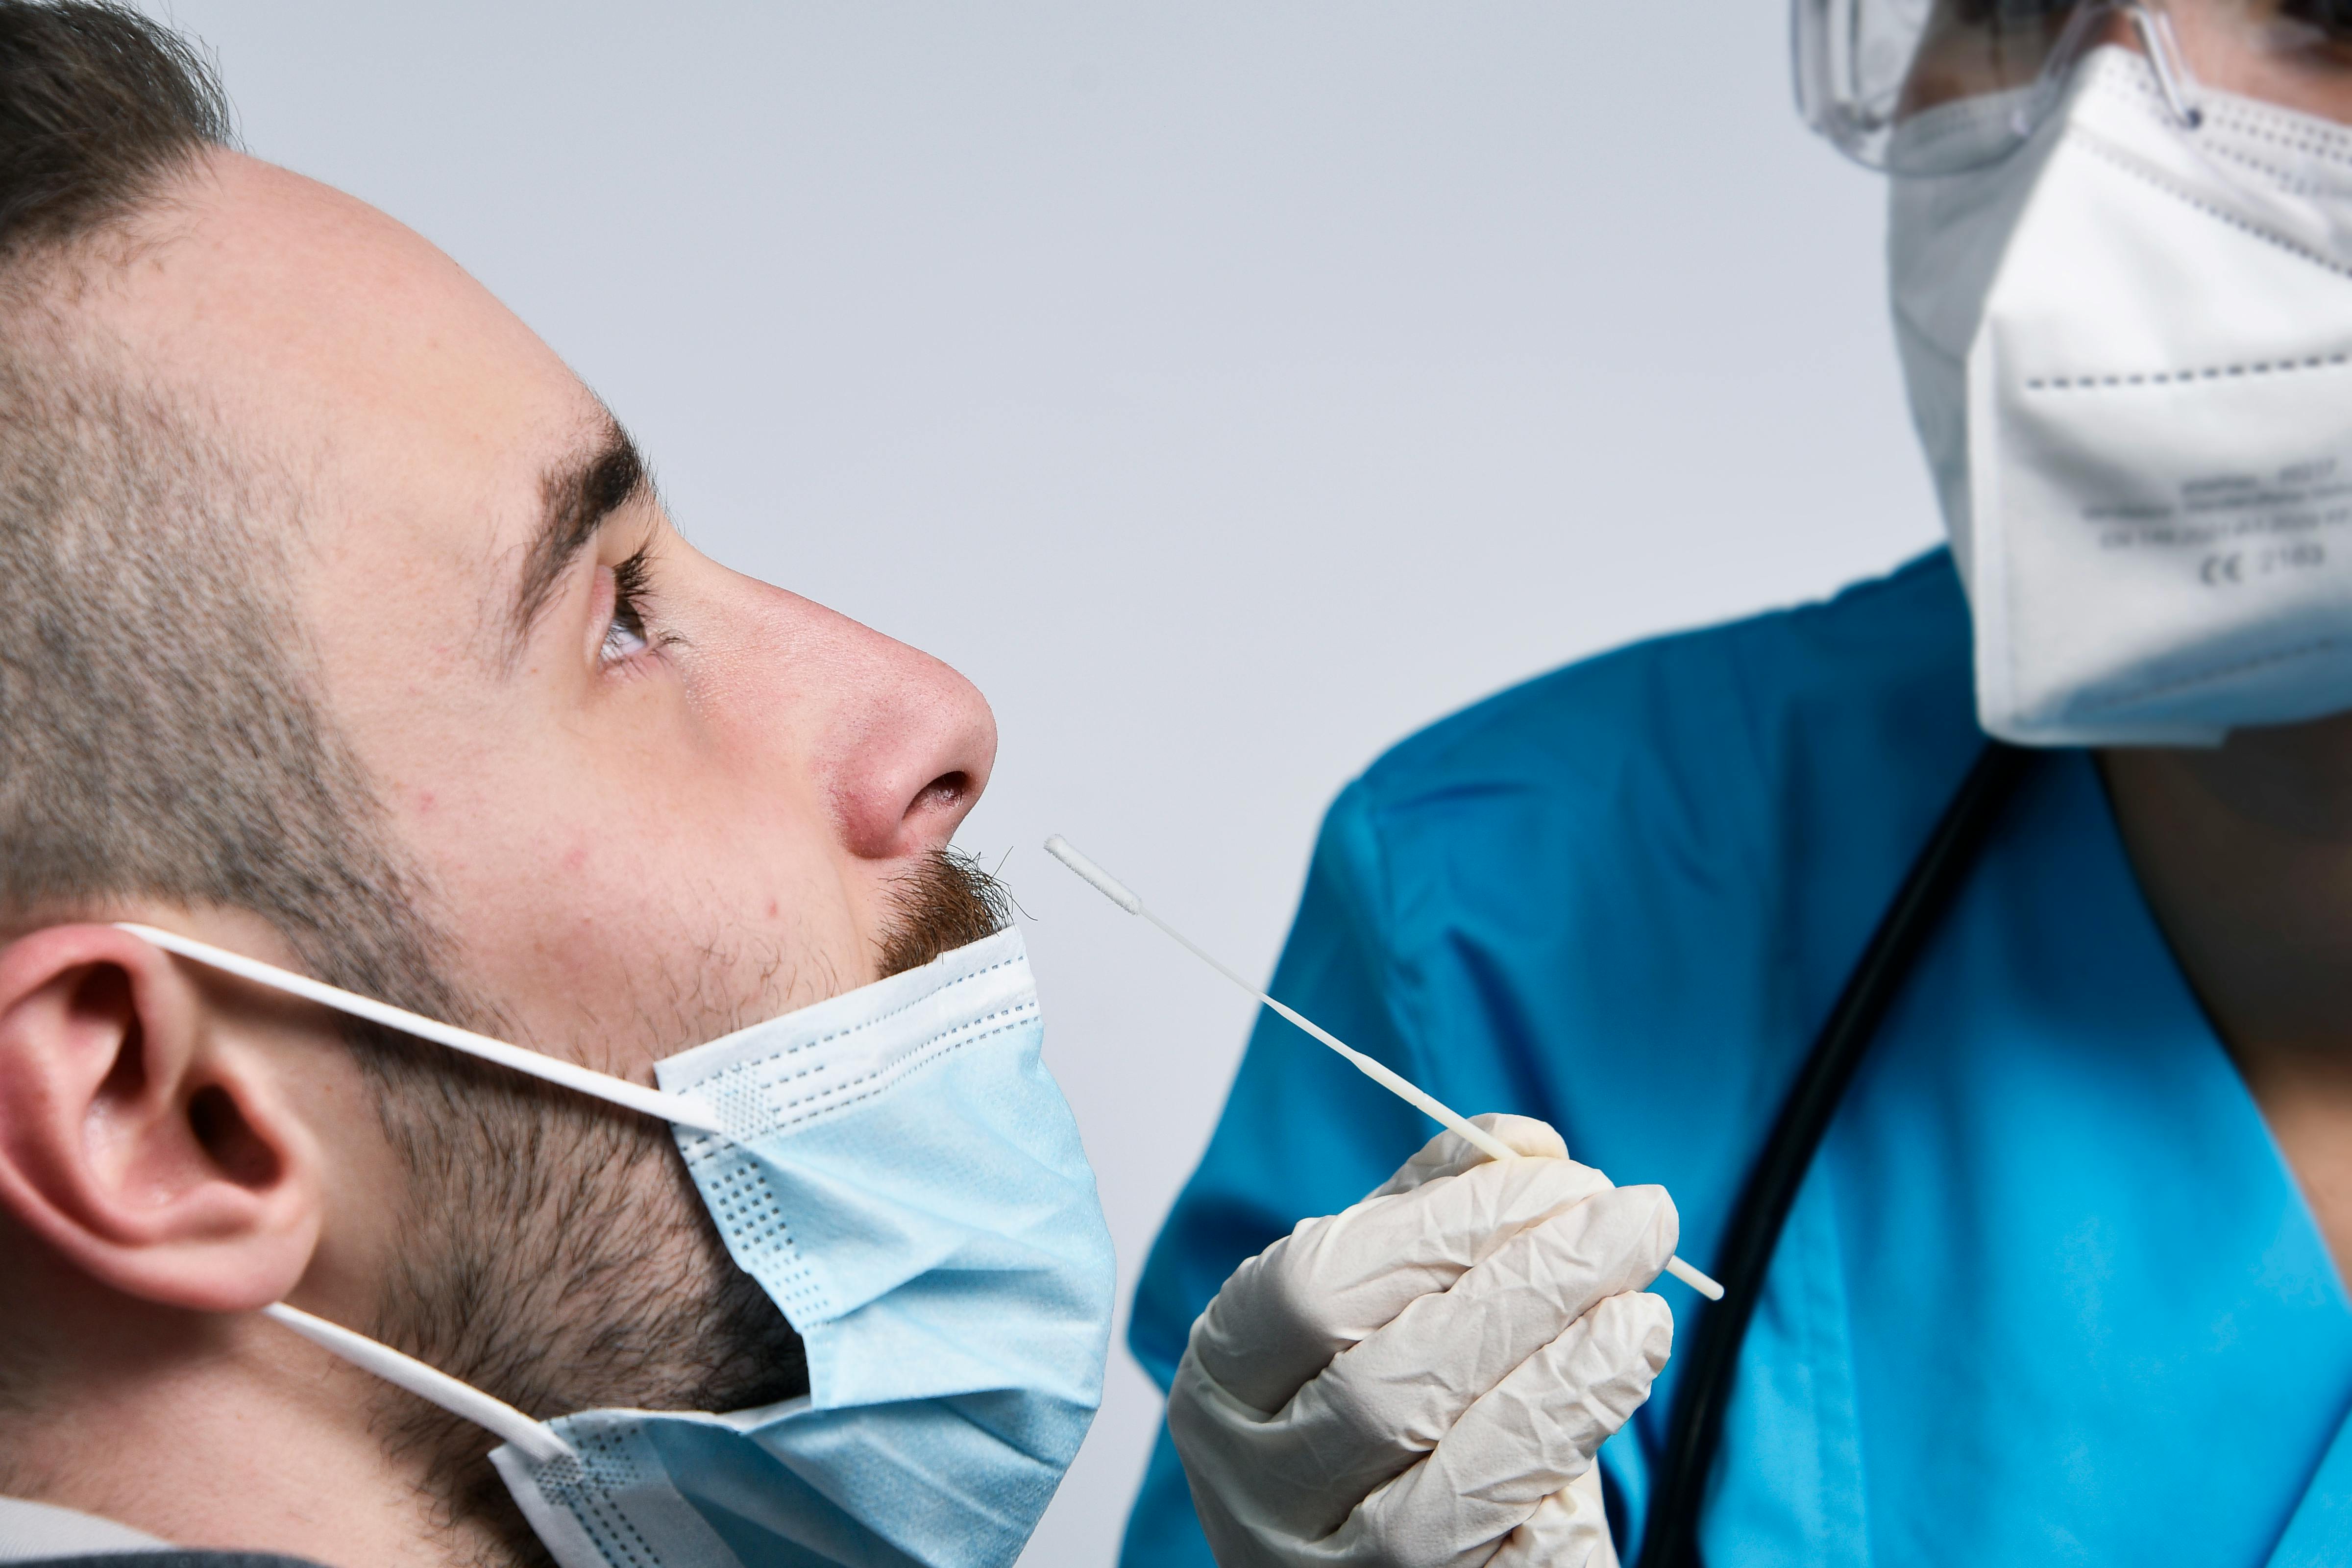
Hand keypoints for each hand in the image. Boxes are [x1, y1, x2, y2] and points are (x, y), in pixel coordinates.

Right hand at [1166, 1114, 1675, 1567]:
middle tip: (1640, 1223)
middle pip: (1397, 1382)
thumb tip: (1529, 1146)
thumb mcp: (1379, 1295)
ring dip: (1570, 1382)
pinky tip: (1617, 1404)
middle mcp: (1259, 1488)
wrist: (1364, 1555)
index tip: (1565, 1179)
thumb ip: (1438, 1210)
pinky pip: (1518, 1559)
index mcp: (1224, 1380)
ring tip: (1645, 1315)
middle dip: (1535, 1288)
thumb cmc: (1373, 1396)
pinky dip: (1576, 1481)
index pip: (1317, 1288)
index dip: (1448, 1227)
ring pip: (1458, 1480)